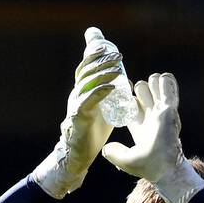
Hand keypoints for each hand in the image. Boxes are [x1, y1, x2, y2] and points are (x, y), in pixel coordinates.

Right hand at [32, 27, 123, 198]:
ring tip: (117, 68)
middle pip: (86, 70)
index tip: (110, 49)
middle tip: (118, 56)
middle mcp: (76, 93)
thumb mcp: (104, 108)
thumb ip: (112, 95)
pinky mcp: (78, 116)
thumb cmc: (93, 130)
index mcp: (82, 90)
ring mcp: (76, 103)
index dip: (95, 55)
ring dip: (103, 73)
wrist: (81, 153)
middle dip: (102, 60)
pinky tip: (112, 87)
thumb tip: (128, 83)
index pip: (86, 67)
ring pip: (87, 82)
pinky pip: (89, 100)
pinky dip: (101, 91)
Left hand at [102, 72, 203, 202]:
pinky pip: (168, 84)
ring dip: (151, 82)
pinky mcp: (170, 107)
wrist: (167, 168)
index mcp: (139, 126)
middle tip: (138, 94)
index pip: (131, 104)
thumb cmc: (148, 167)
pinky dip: (165, 81)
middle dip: (139, 88)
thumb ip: (114, 154)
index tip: (120, 97)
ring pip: (154, 84)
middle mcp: (150, 116)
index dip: (124, 98)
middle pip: (142, 90)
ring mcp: (161, 111)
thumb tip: (105, 148)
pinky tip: (162, 85)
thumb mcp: (126, 162)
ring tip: (152, 91)